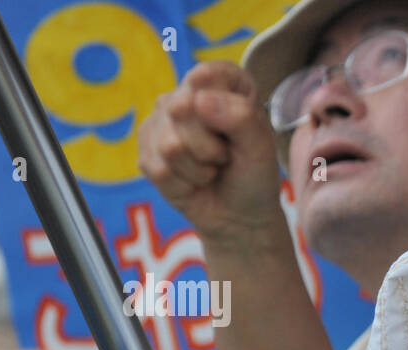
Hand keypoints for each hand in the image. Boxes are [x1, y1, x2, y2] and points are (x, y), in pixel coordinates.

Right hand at [137, 61, 285, 249]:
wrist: (239, 217)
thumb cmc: (253, 176)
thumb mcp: (260, 148)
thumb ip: (239, 118)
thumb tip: (198, 99)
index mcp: (223, 83)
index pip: (210, 73)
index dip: (220, 104)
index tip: (236, 130)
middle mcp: (188, 95)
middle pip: (182, 109)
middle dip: (210, 147)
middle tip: (225, 157)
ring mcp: (162, 121)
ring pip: (170, 144)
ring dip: (199, 169)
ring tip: (211, 170)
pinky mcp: (146, 149)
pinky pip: (158, 168)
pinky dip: (183, 184)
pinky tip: (193, 182)